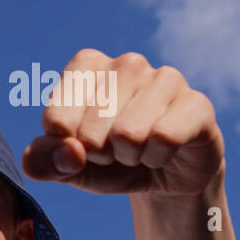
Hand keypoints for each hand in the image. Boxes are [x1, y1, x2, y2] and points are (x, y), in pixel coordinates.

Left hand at [22, 49, 224, 195]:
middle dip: (99, 155)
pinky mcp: (197, 103)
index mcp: (86, 66)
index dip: (66, 147)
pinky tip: (164, 151)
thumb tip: (69, 151)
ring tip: (139, 148)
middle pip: (90, 131)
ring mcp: (166, 78)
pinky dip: (157, 158)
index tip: (81, 143)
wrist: (160, 177)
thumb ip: (41, 161)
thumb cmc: (105, 160)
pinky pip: (164, 139)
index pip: (55, 120)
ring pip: (128, 135)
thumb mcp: (63, 165)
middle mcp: (126, 63)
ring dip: (129, 157)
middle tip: (115, 149)